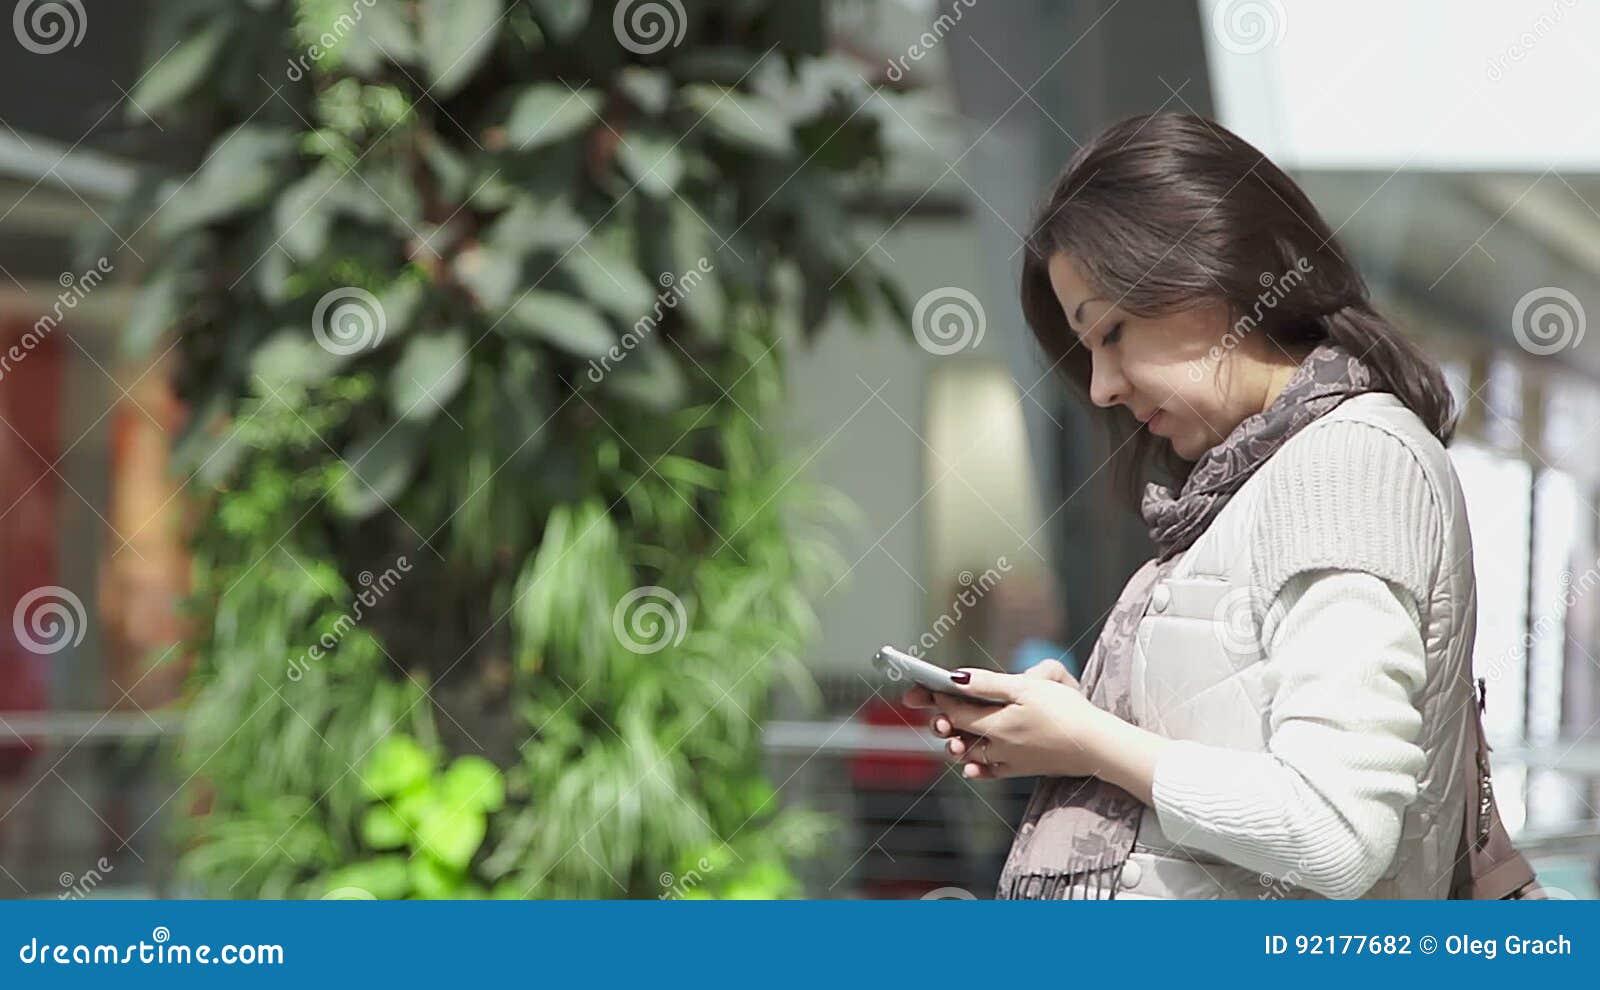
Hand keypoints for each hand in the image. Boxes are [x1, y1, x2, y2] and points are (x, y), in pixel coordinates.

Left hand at [901, 659, 1110, 780]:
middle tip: (933, 712)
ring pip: (972, 754)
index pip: (955, 711)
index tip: (924, 686)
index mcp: (996, 724)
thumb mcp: (1028, 688)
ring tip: (949, 735)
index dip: (937, 698)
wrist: (1098, 746)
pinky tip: (969, 765)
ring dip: (957, 744)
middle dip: (943, 721)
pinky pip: (991, 772)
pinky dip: (978, 768)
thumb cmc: (1067, 711)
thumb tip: (955, 678)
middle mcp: (997, 747)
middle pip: (959, 734)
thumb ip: (988, 684)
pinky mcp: (1023, 770)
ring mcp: (1009, 761)